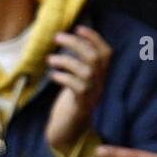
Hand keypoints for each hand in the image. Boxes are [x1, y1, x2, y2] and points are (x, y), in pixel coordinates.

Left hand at [45, 24, 112, 156]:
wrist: (70, 128)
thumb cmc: (71, 99)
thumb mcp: (76, 77)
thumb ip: (76, 61)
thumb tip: (65, 38)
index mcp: (101, 75)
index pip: (106, 53)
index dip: (95, 39)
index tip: (79, 28)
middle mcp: (100, 83)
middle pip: (95, 59)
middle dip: (76, 44)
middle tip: (56, 37)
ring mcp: (93, 94)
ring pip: (87, 72)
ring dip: (66, 61)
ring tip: (50, 60)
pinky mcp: (82, 104)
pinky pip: (77, 87)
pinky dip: (63, 77)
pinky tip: (52, 76)